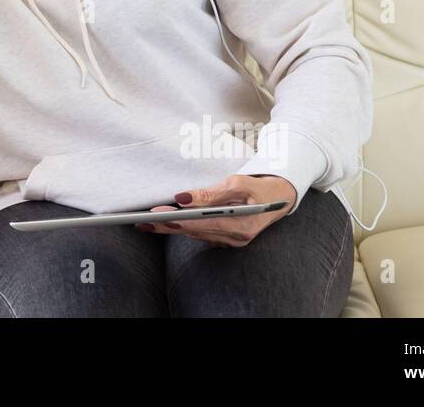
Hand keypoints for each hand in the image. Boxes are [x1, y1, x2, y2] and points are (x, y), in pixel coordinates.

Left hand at [134, 174, 296, 247]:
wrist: (280, 197)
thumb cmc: (260, 187)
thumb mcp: (239, 183)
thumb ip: (211, 193)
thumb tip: (184, 198)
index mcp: (242, 226)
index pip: (202, 225)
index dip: (179, 220)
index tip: (159, 214)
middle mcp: (236, 238)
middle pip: (195, 232)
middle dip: (168, 226)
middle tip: (142, 221)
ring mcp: (232, 241)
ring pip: (196, 234)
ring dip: (173, 228)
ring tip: (149, 222)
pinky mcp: (227, 238)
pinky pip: (202, 234)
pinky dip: (185, 228)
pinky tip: (168, 223)